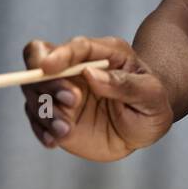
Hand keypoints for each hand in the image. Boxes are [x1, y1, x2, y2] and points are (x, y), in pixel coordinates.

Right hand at [20, 35, 173, 161]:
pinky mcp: (56, 115)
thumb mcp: (151, 94)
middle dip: (49, 82)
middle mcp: (77, 69)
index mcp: (103, 54)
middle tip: (73, 102)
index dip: (60, 55)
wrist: (146, 127)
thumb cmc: (153, 103)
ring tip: (66, 129)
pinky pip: (36, 119)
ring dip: (44, 111)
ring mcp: (63, 92)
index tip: (49, 68)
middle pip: (41, 63)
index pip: (75, 47)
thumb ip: (124, 84)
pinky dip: (41, 129)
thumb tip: (90, 73)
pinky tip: (54, 141)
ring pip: (34, 92)